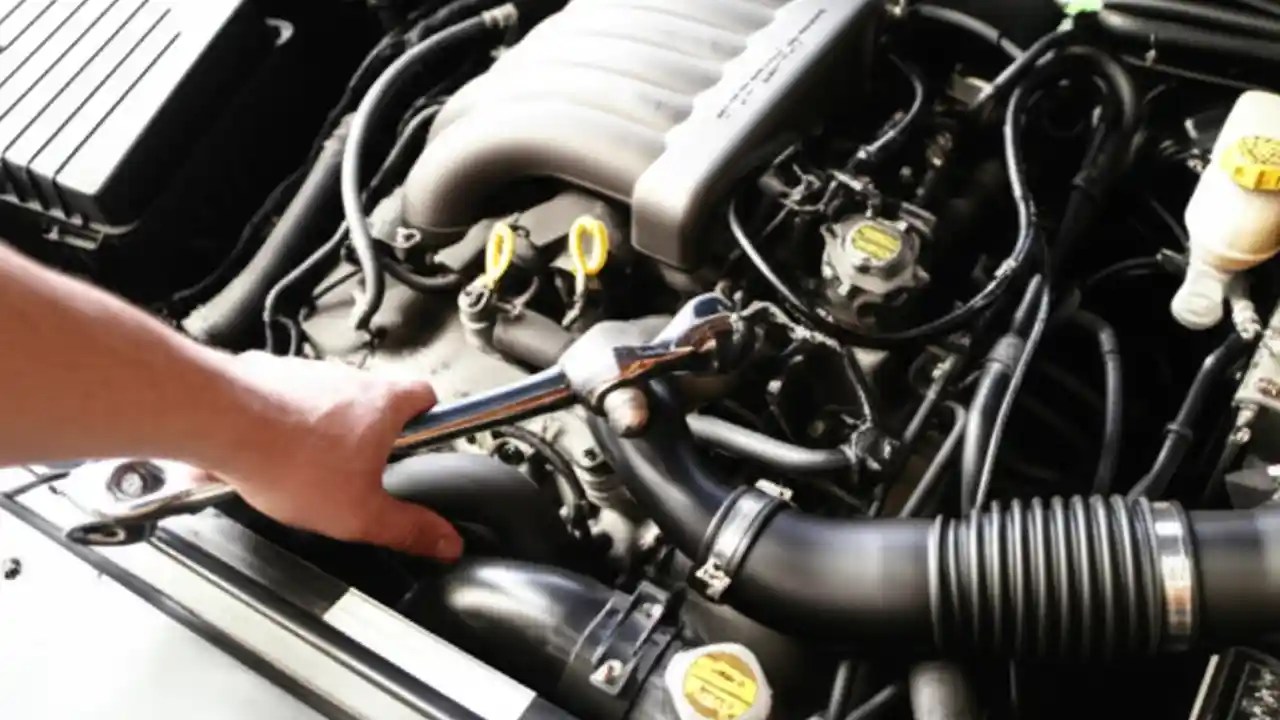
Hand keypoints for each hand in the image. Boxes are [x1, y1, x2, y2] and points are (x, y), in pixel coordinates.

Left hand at [207, 351, 462, 560]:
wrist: (221, 423)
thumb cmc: (289, 459)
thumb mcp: (360, 514)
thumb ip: (407, 528)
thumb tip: (445, 541)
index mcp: (384, 404)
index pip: (425, 397)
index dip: (428, 418)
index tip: (421, 439)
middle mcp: (349, 378)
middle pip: (373, 402)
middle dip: (366, 435)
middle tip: (356, 470)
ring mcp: (307, 373)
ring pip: (325, 402)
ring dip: (319, 430)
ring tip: (302, 470)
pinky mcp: (268, 375)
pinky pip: (282, 401)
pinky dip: (278, 426)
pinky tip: (265, 457)